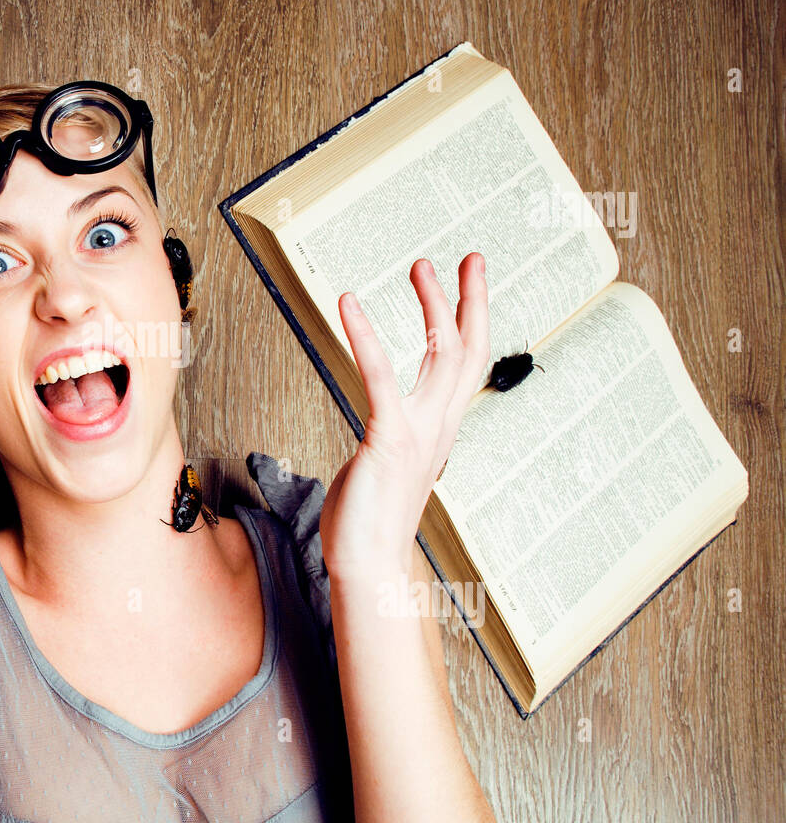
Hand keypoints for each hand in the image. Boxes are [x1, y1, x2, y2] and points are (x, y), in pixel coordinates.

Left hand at [319, 253, 488, 580]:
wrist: (367, 565)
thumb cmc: (368, 521)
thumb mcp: (388, 468)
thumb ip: (393, 440)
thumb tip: (387, 429)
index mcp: (439, 430)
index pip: (467, 366)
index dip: (473, 321)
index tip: (471, 284)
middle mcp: (438, 426)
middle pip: (469, 350)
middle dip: (471, 301)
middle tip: (470, 256)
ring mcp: (418, 431)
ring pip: (442, 355)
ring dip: (434, 306)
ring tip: (422, 266)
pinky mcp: (389, 438)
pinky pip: (381, 377)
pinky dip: (366, 336)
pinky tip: (349, 304)